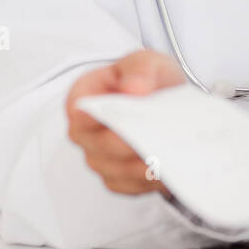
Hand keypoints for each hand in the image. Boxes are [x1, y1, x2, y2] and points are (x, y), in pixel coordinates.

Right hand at [66, 49, 183, 195]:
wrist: (169, 103)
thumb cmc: (150, 81)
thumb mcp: (149, 62)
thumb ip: (140, 70)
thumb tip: (133, 88)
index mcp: (85, 96)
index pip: (79, 110)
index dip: (96, 117)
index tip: (121, 119)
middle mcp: (85, 131)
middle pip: (100, 144)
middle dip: (130, 141)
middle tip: (155, 137)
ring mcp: (99, 158)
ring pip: (116, 169)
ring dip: (143, 163)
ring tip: (168, 153)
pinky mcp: (117, 179)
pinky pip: (130, 186)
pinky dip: (149, 179)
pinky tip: (167, 168)